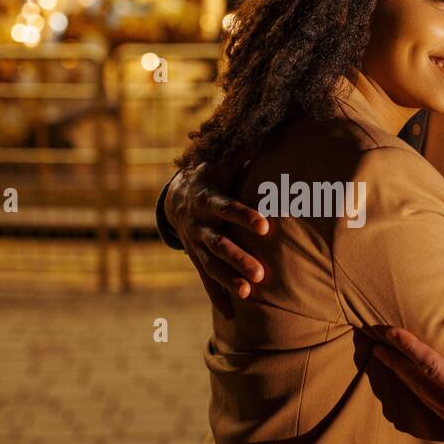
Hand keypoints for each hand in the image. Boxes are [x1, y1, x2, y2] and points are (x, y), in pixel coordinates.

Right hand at [165, 162, 268, 318]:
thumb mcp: (220, 161)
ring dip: (229, 280)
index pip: (227, 209)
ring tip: (249, 293)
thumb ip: (242, 152)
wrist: (175, 198)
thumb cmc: (209, 176)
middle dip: (238, 258)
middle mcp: (200, 225)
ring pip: (212, 266)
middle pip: (219, 244)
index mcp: (207, 199)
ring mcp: (196, 245)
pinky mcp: (197, 260)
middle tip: (259, 272)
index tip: (265, 227)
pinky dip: (218, 298)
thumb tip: (267, 128)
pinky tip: (233, 316)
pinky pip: (206, 282)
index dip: (244, 217)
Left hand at [372, 298, 443, 443]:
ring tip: (388, 363)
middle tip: (376, 348)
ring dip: (406, 383)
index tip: (390, 334)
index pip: (433, 369)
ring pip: (427, 405)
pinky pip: (439, 415)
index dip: (409, 349)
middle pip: (421, 389)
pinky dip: (424, 397)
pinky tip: (414, 385)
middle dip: (397, 367)